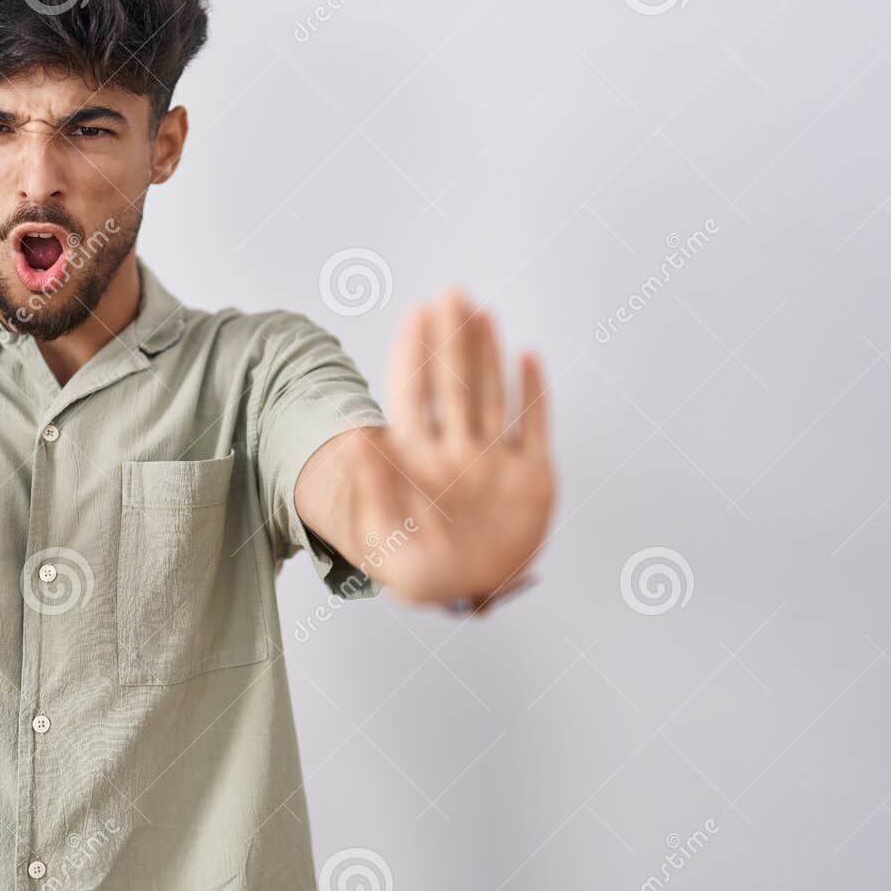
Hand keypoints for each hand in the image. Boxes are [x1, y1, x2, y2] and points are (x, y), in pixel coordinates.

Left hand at [357, 289, 555, 606]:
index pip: (416, 394)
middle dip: (454, 339)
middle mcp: (459, 453)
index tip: (417, 311)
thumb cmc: (419, 573)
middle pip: (456, 385)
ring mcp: (496, 463)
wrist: (469, 597)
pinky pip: (534, 427)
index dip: (416, 353)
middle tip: (452, 293)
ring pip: (492, 396)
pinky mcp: (531, 479)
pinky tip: (528, 358)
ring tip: (482, 313)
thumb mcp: (385, 535)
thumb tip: (356, 437)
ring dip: (488, 355)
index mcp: (421, 461)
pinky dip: (533, 394)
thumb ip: (373, 487)